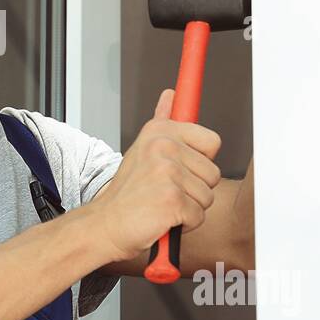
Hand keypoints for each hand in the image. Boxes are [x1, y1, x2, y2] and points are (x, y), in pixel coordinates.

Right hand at [82, 88, 222, 264]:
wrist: (107, 224)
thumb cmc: (128, 192)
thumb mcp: (143, 149)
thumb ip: (162, 120)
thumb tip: (171, 95)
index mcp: (160, 131)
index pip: (212, 142)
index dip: (199, 161)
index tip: (182, 168)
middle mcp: (163, 147)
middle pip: (213, 173)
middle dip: (194, 189)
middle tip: (165, 191)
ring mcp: (167, 173)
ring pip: (207, 196)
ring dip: (189, 207)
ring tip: (162, 203)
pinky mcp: (171, 199)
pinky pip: (199, 215)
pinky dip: (184, 223)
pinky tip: (163, 217)